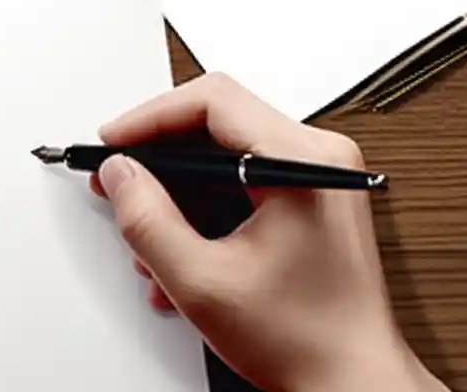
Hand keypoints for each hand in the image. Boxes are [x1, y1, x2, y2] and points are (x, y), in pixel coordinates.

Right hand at [92, 73, 447, 391]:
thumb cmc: (308, 341)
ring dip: (178, 192)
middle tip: (119, 181)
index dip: (149, 117)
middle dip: (159, 157)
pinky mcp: (311, 199)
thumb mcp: (203, 282)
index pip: (213, 102)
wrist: (353, 383)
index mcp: (304, 162)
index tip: (114, 142)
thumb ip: (148, 221)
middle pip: (217, 123)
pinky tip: (182, 253)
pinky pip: (243, 180)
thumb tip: (119, 175)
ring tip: (152, 241)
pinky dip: (204, 208)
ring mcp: (319, 177)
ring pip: (225, 155)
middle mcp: (319, 157)